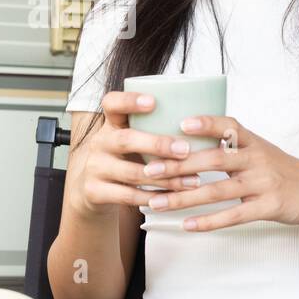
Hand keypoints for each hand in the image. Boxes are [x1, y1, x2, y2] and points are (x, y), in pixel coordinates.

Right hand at [65, 91, 206, 220]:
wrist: (92, 190)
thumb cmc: (125, 159)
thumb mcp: (132, 139)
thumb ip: (155, 129)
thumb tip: (205, 122)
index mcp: (110, 124)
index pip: (112, 103)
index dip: (129, 101)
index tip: (153, 101)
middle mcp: (99, 142)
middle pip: (125, 140)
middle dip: (157, 145)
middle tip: (184, 149)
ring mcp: (94, 167)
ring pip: (132, 173)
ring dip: (166, 178)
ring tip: (192, 180)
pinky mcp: (94, 191)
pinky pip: (128, 195)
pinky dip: (154, 197)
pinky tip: (174, 198)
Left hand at [139, 114, 298, 231]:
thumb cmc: (279, 170)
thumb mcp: (258, 149)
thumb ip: (229, 144)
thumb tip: (186, 136)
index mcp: (252, 142)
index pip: (228, 126)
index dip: (206, 123)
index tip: (181, 124)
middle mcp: (257, 159)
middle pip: (214, 159)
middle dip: (179, 165)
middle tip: (149, 169)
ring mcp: (263, 184)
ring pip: (217, 191)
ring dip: (184, 197)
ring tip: (157, 202)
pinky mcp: (268, 207)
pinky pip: (234, 216)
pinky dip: (208, 221)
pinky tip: (186, 225)